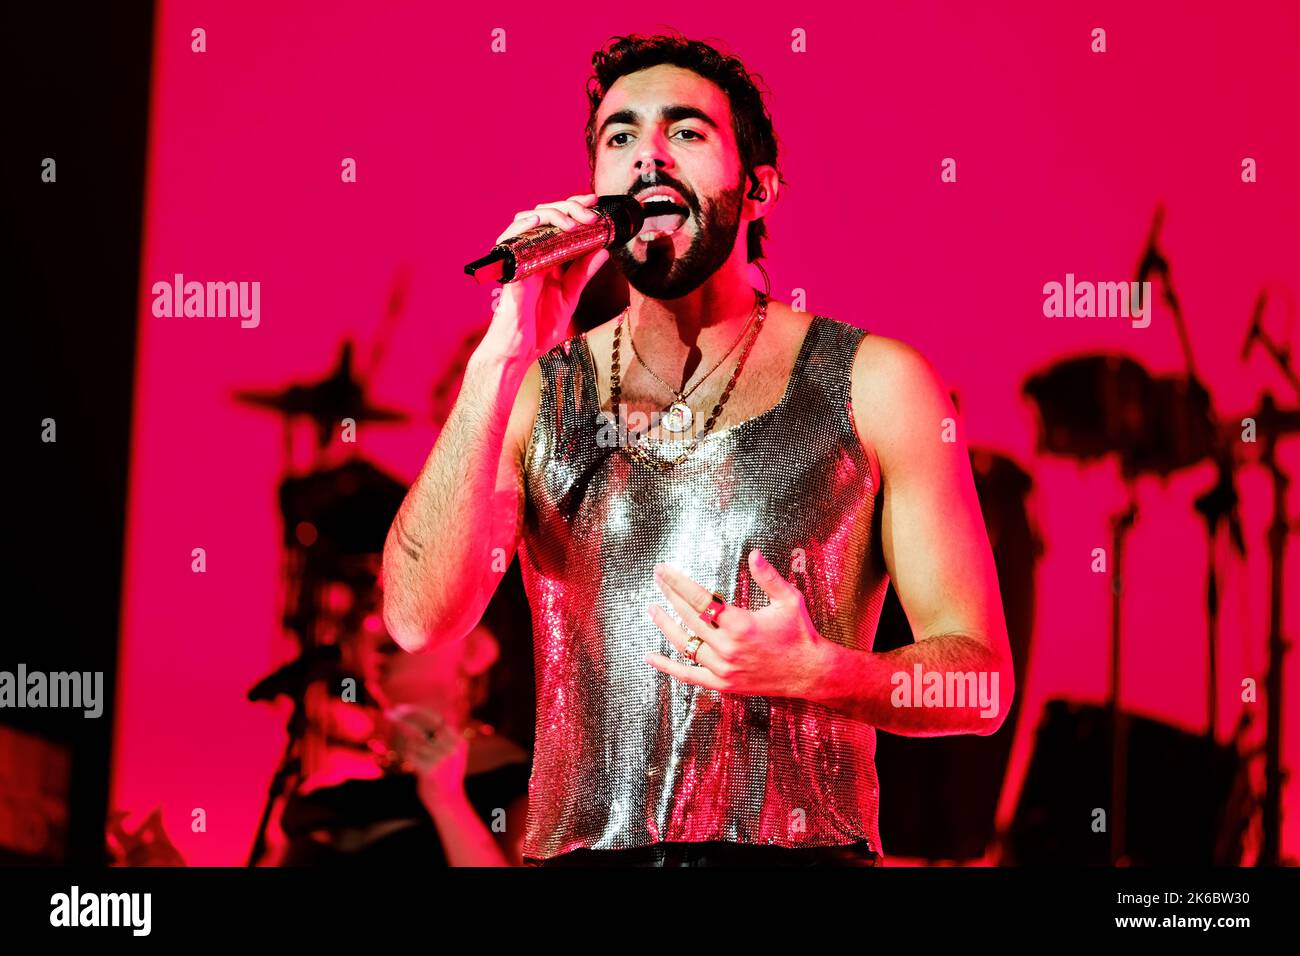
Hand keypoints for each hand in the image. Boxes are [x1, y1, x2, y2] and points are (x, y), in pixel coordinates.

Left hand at [386, 705, 469, 804]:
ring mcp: (443, 759)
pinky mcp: (431, 770)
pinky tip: (419, 770)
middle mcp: (453, 748)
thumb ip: (437, 737)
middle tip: (388, 713)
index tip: (401, 708)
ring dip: (411, 748)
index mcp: (459, 741)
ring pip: (414, 742)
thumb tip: (413, 717)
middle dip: (405, 718)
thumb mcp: (448, 753)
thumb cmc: (443, 775)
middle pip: (424, 725)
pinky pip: (411, 755)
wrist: (448, 803)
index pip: (436, 718)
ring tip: (421, 761)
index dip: (417, 711)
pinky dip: (410, 758)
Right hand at [478, 192, 610, 363]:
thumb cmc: (539, 328)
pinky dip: (522, 226)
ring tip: (572, 222)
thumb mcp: (569, 297)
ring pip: (529, 220)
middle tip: (590, 215)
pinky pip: (509, 239)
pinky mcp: (509, 269)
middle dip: (569, 207)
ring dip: (551, 214)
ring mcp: (519, 260)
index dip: (574, 207)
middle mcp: (532, 254)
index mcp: (546, 258)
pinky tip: (538, 221)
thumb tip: (602, 250)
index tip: (594, 204)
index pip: (558, 222)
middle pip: (545, 215)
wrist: (521, 351)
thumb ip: (582, 273)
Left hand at [644, 549, 833, 698]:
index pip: (699, 599)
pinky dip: (667, 666)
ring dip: (665, 625)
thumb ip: (768, 577)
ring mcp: (723, 668)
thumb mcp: (788, 600)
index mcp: (741, 624)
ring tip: (652, 608)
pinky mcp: (723, 684)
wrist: (810, 672)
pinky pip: (688, 676)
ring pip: (684, 644)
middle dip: (669, 596)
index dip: (678, 583)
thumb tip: (753, 553)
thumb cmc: (799, 633)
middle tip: (657, 579)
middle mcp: (728, 647)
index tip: (664, 570)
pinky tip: (650, 656)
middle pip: (688, 617)